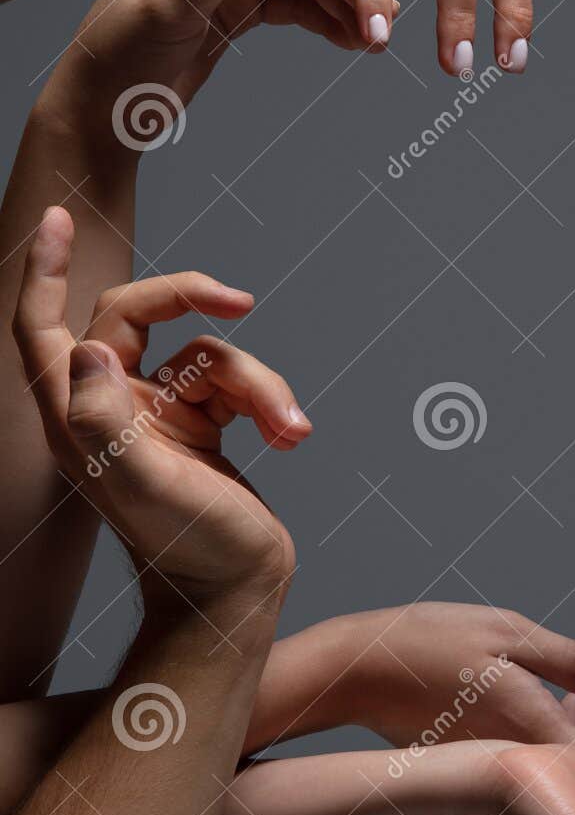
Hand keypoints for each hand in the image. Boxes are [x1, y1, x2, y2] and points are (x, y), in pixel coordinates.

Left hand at [13, 207, 306, 602]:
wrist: (237, 595)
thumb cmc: (188, 550)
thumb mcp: (143, 487)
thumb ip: (107, 420)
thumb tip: (88, 350)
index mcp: (79, 419)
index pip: (44, 328)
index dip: (46, 271)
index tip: (59, 219)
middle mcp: (112, 409)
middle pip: (136, 316)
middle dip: (190, 300)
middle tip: (238, 300)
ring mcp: (158, 416)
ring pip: (206, 352)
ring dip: (256, 383)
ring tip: (289, 427)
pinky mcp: (203, 425)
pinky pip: (237, 381)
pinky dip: (270, 402)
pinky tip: (290, 435)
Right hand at [296, 602, 574, 762]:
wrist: (354, 670)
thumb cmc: (427, 640)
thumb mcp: (505, 633)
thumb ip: (566, 662)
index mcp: (532, 727)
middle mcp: (520, 750)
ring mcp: (500, 749)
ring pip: (572, 749)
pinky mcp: (484, 740)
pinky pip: (541, 738)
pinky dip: (572, 720)